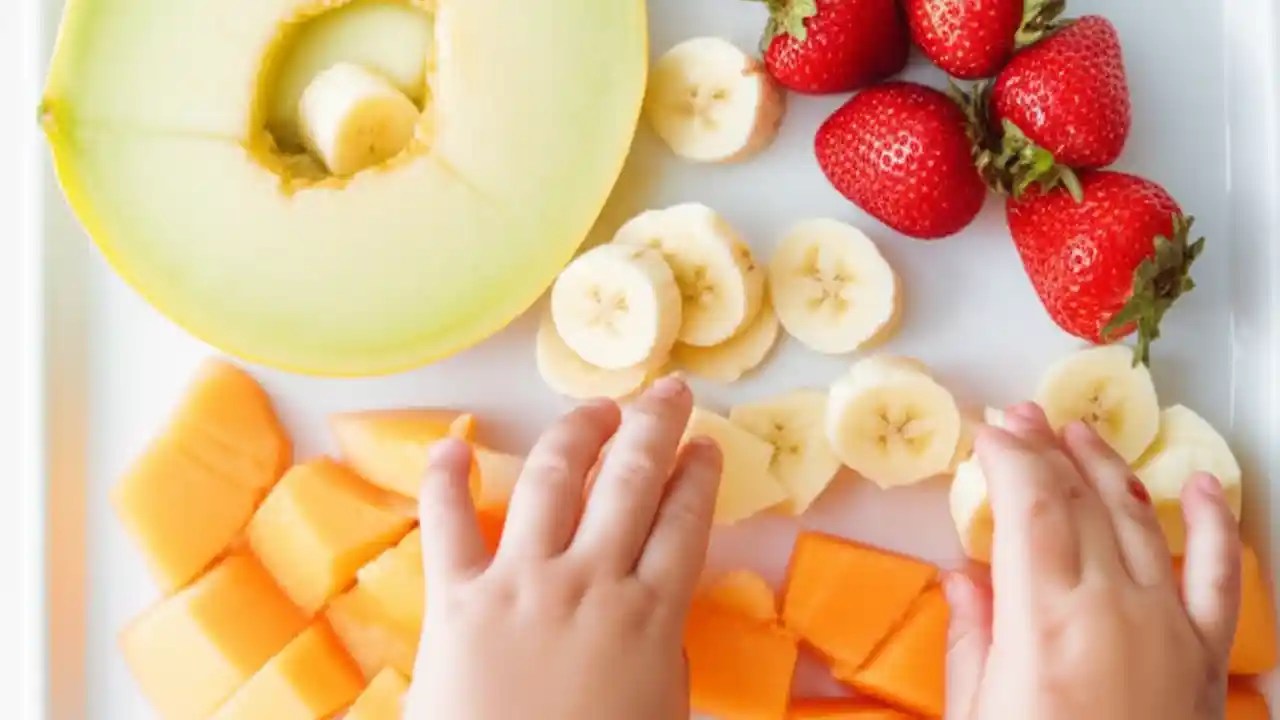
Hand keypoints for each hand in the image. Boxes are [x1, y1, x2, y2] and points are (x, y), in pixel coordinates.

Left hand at [406, 377, 721, 719]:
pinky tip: (455, 442)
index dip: (698, 474)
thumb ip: (661, 648)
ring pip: (555, 479)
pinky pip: (446, 522)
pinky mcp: (455, 599)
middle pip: (633, 481)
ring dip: (580, 431)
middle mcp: (588, 583)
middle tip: (670, 393)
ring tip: (597, 409)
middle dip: (657, 426)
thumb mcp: (658, 709)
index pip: (685, 520)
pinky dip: (444, 475)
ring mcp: (519, 584)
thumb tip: (651, 603)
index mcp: (647, 616)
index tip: (704, 445)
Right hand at [945, 403, 1241, 719]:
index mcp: (1043, 622)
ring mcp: (1168, 627)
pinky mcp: (1205, 656)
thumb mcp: (976, 715)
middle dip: (1046, 449)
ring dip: (1109, 468)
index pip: (1030, 505)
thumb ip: (970, 639)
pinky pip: (1219, 573)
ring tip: (1083, 434)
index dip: (1009, 455)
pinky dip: (1214, 523)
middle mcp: (1113, 608)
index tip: (988, 430)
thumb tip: (962, 580)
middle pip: (1081, 500)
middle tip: (1021, 418)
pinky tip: (1203, 486)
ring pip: (1141, 519)